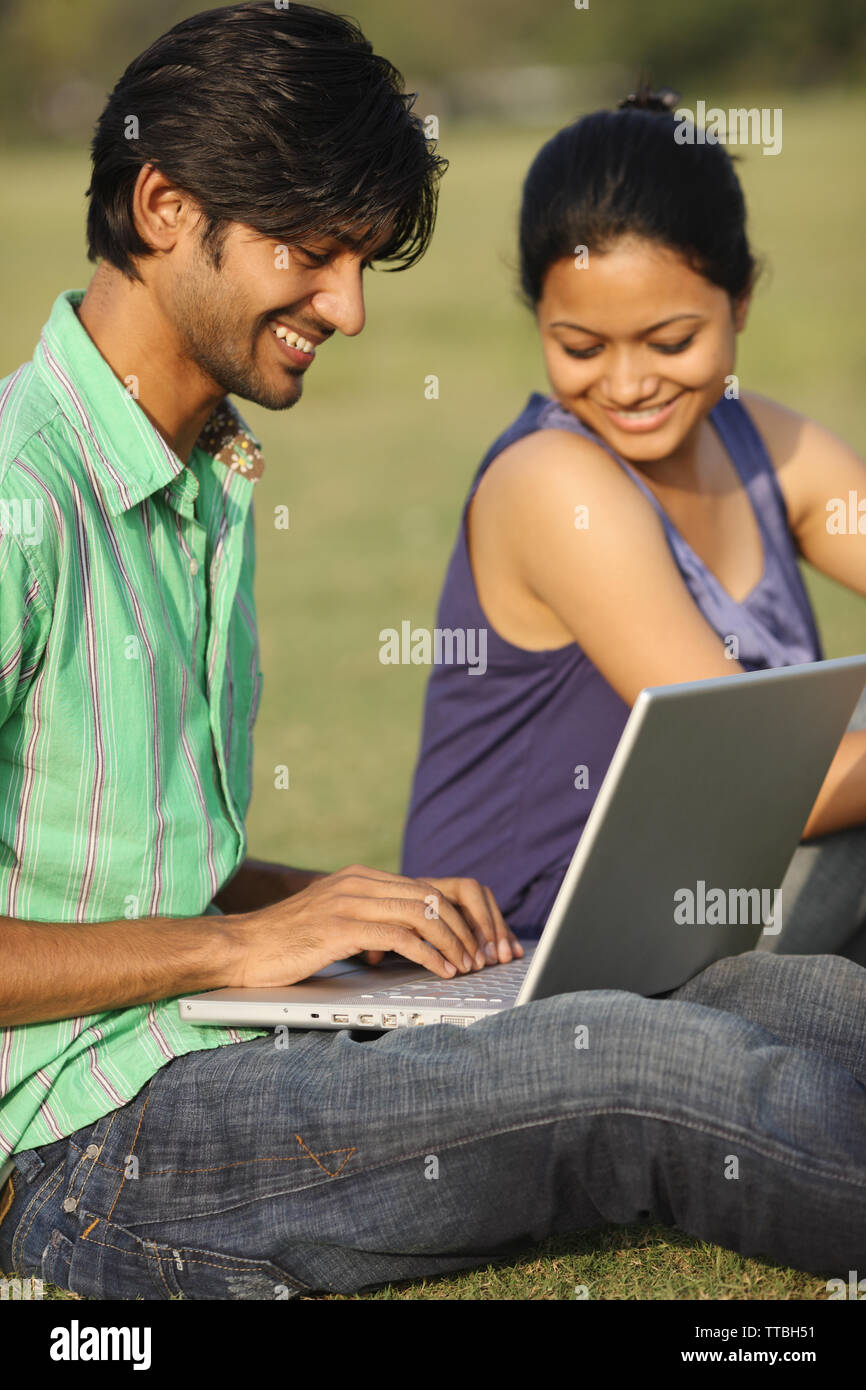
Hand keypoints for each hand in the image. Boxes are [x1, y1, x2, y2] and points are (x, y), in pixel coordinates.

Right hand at [224, 864, 520, 988]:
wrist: (241, 947)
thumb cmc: (287, 944)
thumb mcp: (336, 923)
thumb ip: (370, 923)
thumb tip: (411, 944)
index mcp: (363, 878)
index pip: (429, 888)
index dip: (462, 914)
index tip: (481, 941)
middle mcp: (361, 882)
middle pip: (434, 897)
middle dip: (467, 928)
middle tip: (485, 957)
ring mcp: (351, 901)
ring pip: (423, 913)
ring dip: (454, 942)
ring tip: (469, 966)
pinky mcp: (342, 925)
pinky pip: (401, 936)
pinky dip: (430, 954)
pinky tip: (442, 971)